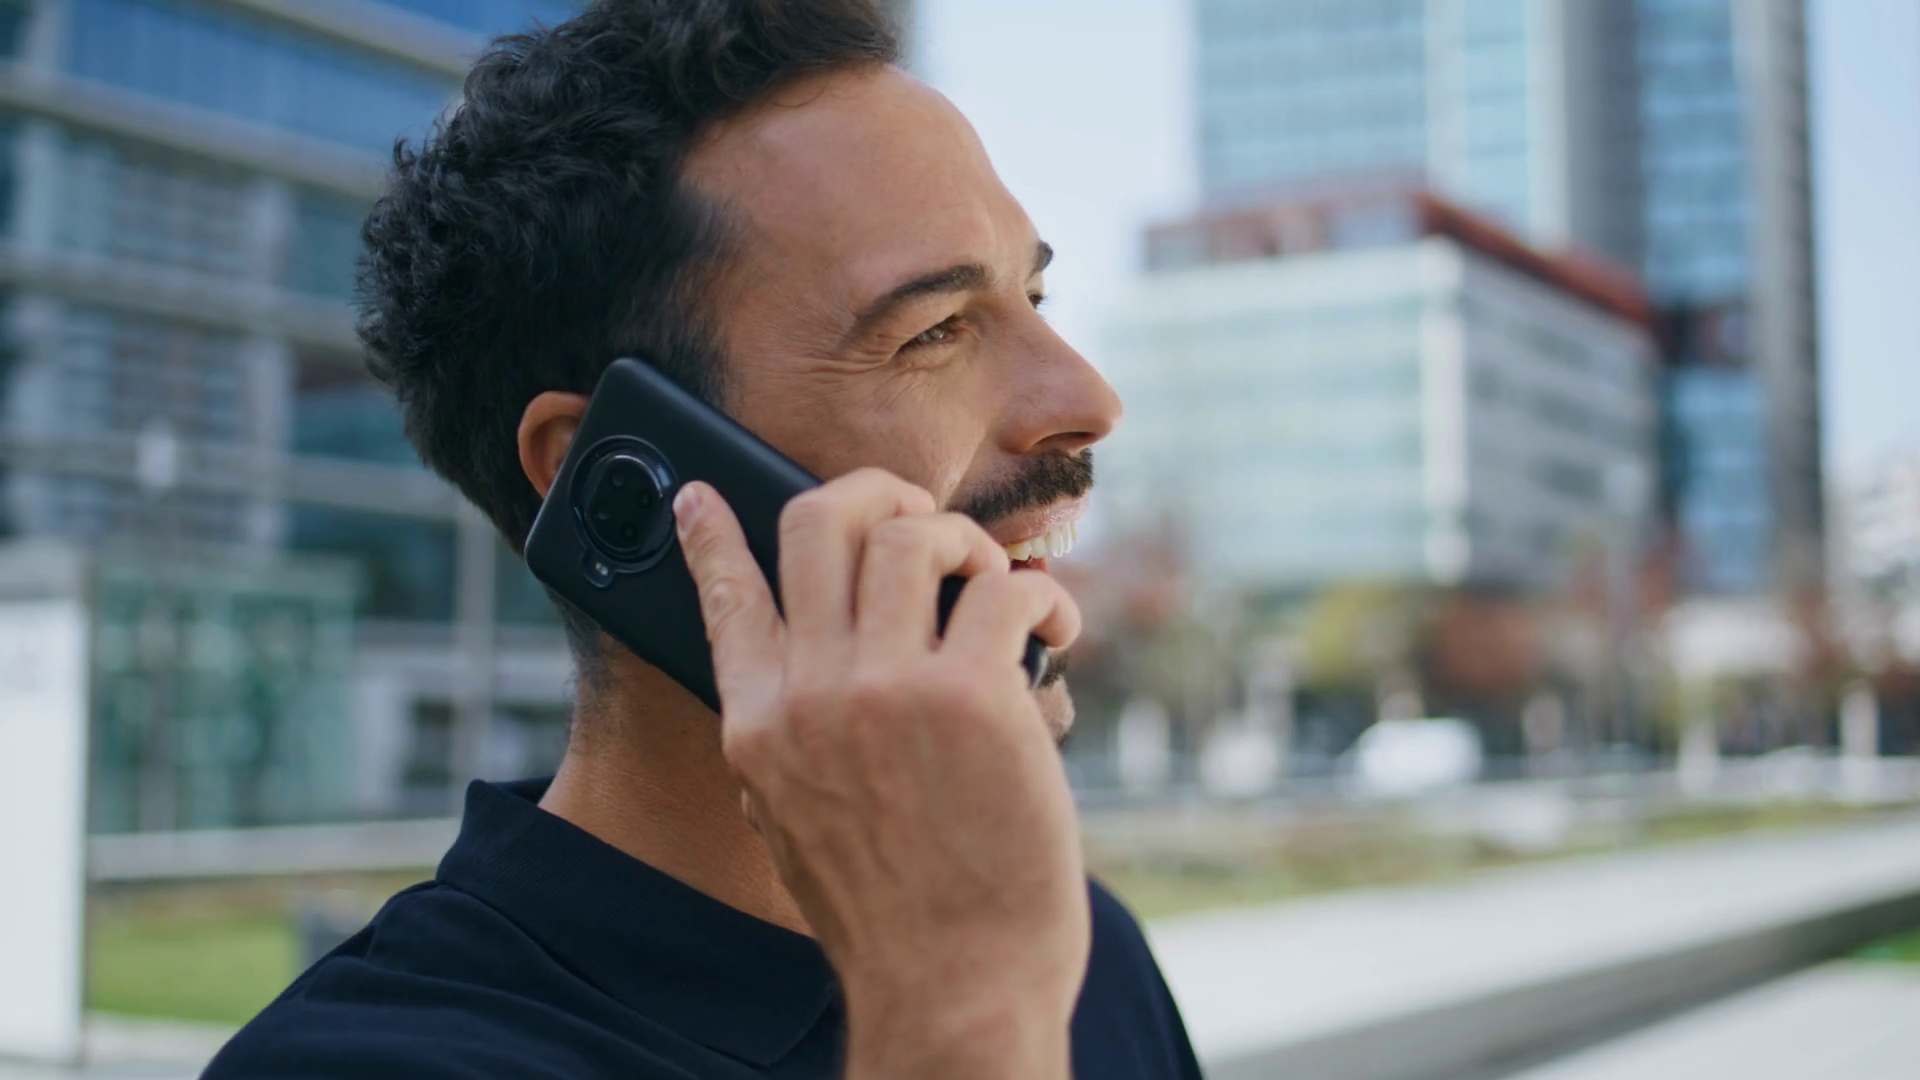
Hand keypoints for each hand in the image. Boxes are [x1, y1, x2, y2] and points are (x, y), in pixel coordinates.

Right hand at [673, 468, 1088, 1079]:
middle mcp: (811, 693)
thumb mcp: (793, 821)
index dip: (712, 532)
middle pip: (820, 523)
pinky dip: (1041, 598)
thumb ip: (790, 738)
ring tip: (992, 583)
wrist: (952, 989)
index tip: (704, 491)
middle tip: (918, 513)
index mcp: (757, 724)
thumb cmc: (890, 915)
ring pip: (913, 535)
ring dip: (964, 541)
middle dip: (876, 494)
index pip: (722, 596)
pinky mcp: (972, 699)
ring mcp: (888, 690)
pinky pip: (1007, 592)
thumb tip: (803, 669)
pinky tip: (1053, 633)